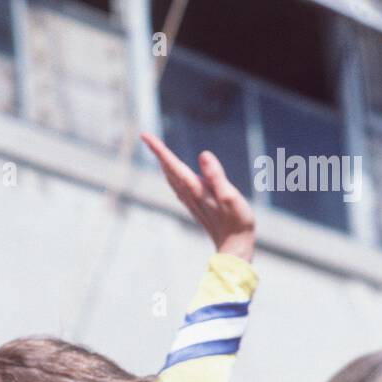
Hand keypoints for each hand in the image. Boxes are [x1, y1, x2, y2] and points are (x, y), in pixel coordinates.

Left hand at [141, 134, 255, 262]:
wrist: (234, 245)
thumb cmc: (236, 221)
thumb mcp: (229, 195)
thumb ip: (216, 176)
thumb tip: (203, 155)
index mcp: (194, 189)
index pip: (172, 164)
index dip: (159, 149)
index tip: (145, 136)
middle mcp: (188, 194)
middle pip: (168, 169)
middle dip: (158, 152)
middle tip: (146, 137)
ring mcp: (191, 200)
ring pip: (171, 178)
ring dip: (164, 163)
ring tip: (157, 150)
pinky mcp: (196, 205)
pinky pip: (178, 185)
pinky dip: (172, 174)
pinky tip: (173, 173)